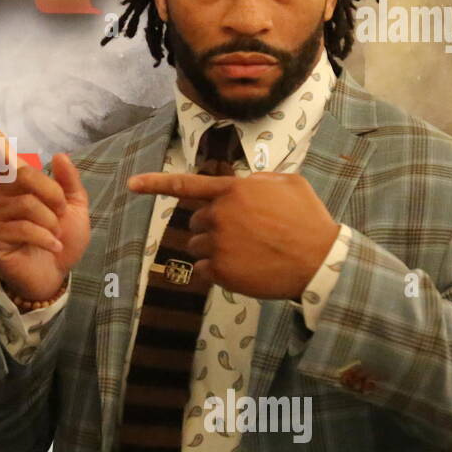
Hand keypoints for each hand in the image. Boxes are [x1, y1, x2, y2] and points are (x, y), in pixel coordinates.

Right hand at [0, 117, 88, 302]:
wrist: (54, 275)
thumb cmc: (61, 239)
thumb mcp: (74, 208)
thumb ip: (69, 182)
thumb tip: (59, 155)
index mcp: (17, 183)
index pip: (1, 155)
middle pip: (24, 175)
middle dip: (53, 194)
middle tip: (62, 214)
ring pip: (26, 204)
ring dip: (50, 221)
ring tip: (56, 235)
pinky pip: (22, 228)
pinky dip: (45, 237)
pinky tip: (53, 246)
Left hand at [127, 170, 336, 299]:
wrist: (319, 261)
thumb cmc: (309, 221)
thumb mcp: (289, 184)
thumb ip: (258, 180)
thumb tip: (244, 183)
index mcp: (233, 190)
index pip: (186, 184)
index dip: (155, 183)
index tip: (131, 184)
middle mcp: (220, 214)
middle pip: (196, 221)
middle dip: (213, 226)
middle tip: (245, 235)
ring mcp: (218, 243)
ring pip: (196, 245)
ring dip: (213, 249)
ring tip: (247, 253)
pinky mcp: (219, 270)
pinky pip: (201, 269)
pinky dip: (215, 271)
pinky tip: (242, 269)